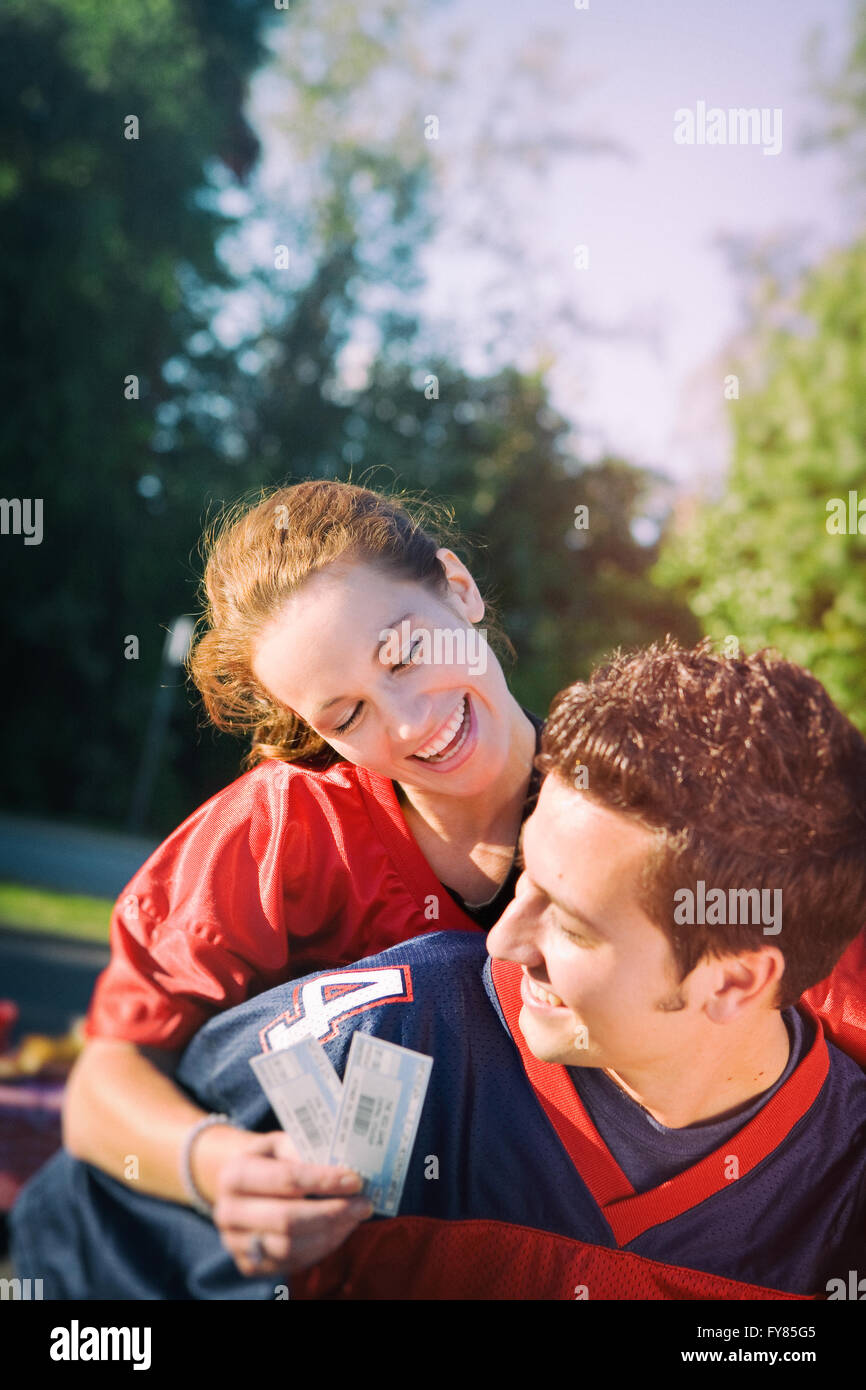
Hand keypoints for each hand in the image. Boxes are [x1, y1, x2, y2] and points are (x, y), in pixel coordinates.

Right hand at [206, 1131, 372, 1277]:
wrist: (241, 1187)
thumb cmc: (270, 1160)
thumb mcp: (281, 1144)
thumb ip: (305, 1150)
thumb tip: (342, 1165)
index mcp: (234, 1174)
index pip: (286, 1180)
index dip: (323, 1181)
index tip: (355, 1181)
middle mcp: (228, 1212)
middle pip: (288, 1219)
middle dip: (332, 1212)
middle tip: (363, 1204)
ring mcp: (236, 1243)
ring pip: (291, 1247)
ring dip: (331, 1233)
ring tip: (355, 1217)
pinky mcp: (250, 1265)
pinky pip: (292, 1263)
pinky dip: (321, 1248)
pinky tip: (339, 1230)